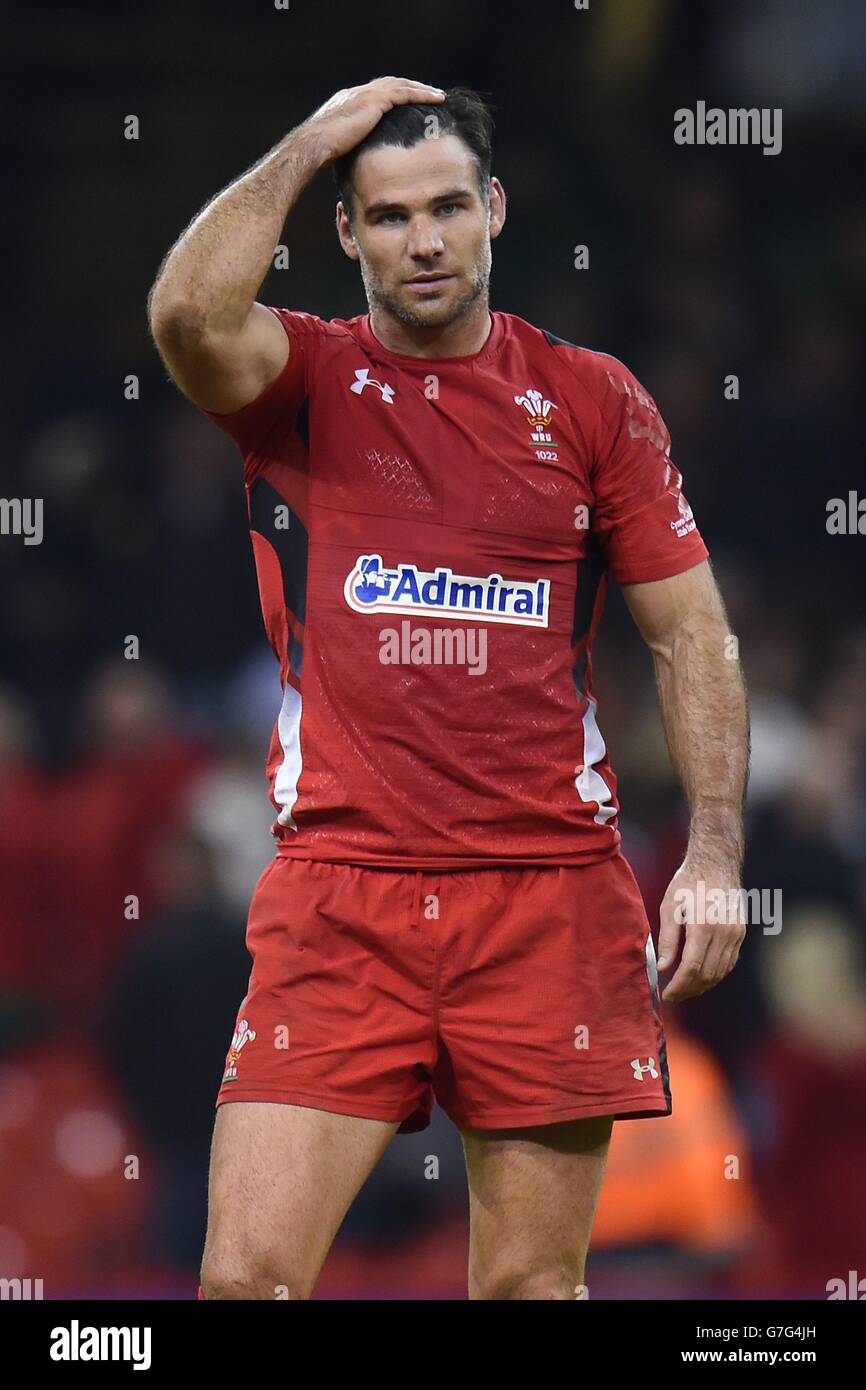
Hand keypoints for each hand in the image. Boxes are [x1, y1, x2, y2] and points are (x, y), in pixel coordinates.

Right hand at [299, 77, 446, 165]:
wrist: (314, 144)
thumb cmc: (321, 153)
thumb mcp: (338, 148)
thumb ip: (349, 148)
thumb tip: (356, 164)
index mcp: (347, 101)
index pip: (375, 95)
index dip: (393, 97)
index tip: (405, 103)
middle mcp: (357, 93)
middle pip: (390, 84)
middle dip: (410, 87)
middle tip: (428, 93)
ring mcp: (366, 94)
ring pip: (401, 85)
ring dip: (421, 88)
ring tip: (438, 95)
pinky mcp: (374, 100)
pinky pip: (405, 93)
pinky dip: (421, 94)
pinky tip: (436, 98)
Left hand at [657, 858, 745, 1001]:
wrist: (716, 863)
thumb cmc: (688, 883)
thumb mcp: (670, 906)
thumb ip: (668, 939)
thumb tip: (663, 967)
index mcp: (704, 926)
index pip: (691, 968)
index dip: (678, 986)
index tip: (666, 995)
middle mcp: (724, 933)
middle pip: (707, 975)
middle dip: (689, 990)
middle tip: (673, 996)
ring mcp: (736, 934)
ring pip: (720, 972)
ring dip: (702, 986)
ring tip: (685, 990)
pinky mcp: (741, 933)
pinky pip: (729, 962)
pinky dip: (715, 974)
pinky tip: (701, 977)